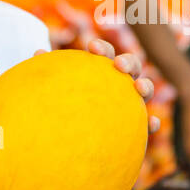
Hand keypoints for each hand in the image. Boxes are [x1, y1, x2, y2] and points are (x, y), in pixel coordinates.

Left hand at [35, 40, 159, 133]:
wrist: (74, 143)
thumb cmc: (64, 110)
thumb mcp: (54, 93)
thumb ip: (51, 76)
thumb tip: (38, 53)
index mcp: (100, 71)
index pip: (104, 54)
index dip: (101, 48)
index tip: (91, 47)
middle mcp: (118, 84)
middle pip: (130, 66)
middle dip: (128, 61)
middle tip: (118, 65)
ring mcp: (131, 103)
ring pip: (144, 90)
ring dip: (145, 86)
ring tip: (139, 88)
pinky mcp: (137, 126)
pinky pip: (147, 124)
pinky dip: (151, 122)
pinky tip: (151, 123)